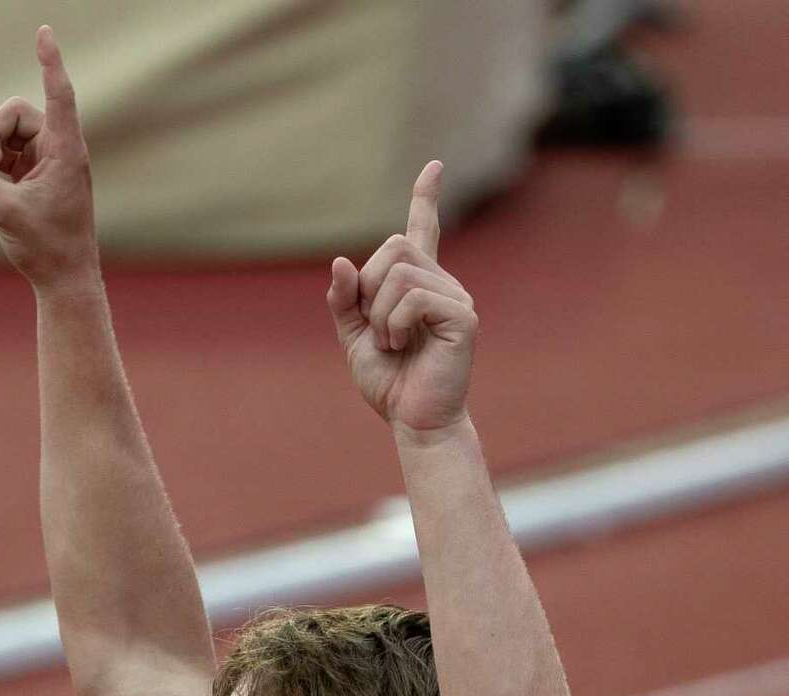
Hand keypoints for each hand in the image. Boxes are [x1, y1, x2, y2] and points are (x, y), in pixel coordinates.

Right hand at [0, 27, 96, 291]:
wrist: (65, 280)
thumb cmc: (45, 249)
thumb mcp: (4, 211)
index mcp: (65, 152)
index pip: (58, 95)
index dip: (49, 62)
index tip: (44, 32)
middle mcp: (59, 150)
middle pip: (15, 114)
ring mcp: (47, 161)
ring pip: (7, 133)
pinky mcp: (36, 174)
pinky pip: (6, 154)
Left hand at [326, 163, 476, 433]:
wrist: (414, 422)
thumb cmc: (390, 384)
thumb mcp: (354, 338)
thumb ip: (344, 300)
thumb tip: (340, 261)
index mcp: (418, 285)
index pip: (422, 231)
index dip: (425, 198)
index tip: (434, 165)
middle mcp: (442, 283)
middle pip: (394, 247)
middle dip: (369, 288)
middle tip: (379, 330)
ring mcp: (456, 297)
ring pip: (400, 273)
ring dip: (380, 313)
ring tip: (393, 344)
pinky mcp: (463, 316)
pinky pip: (414, 296)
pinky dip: (395, 322)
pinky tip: (402, 345)